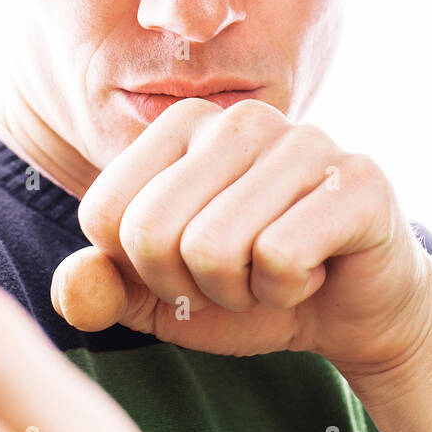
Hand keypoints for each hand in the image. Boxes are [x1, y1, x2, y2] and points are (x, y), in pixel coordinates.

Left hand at [52, 97, 431, 378]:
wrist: (356, 313)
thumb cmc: (256, 291)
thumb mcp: (165, 300)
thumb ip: (106, 289)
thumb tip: (75, 282)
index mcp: (186, 125)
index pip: (106, 215)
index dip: (144, 273)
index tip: (195, 270)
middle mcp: (242, 119)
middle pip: (153, 233)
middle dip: (192, 288)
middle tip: (242, 279)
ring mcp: (305, 141)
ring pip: (215, 249)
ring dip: (245, 294)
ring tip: (281, 273)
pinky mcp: (357, 178)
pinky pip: (279, 259)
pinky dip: (290, 292)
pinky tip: (319, 271)